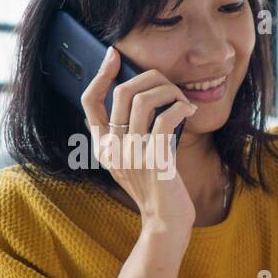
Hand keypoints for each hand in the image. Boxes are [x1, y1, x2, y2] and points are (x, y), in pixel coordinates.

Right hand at [81, 46, 198, 229]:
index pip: (89, 101)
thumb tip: (134, 98)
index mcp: (101, 146)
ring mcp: (132, 153)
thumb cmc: (155, 188)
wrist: (166, 221)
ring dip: (167, 91)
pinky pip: (166, 118)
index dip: (100, 74)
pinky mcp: (156, 159)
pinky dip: (179, 107)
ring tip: (181, 97)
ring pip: (143, 101)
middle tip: (166, 81)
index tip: (114, 55)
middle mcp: (112, 148)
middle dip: (146, 78)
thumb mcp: (131, 161)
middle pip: (120, 94)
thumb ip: (126, 136)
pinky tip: (188, 109)